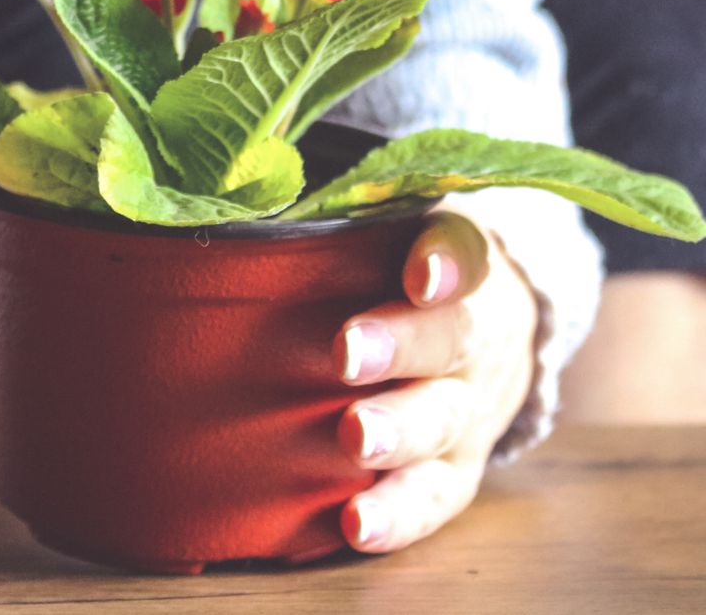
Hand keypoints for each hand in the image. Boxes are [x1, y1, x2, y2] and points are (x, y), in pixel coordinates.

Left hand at [334, 208, 537, 551]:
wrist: (499, 338)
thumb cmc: (404, 278)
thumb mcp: (398, 238)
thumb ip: (345, 228)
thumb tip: (237, 211)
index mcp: (458, 271)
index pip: (462, 252)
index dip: (443, 262)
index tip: (419, 274)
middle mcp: (471, 339)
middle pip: (445, 339)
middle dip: (395, 348)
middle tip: (346, 354)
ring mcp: (468, 409)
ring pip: (441, 421)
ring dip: (397, 433)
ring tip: (354, 437)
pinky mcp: (459, 468)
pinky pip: (435, 495)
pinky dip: (398, 513)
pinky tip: (356, 524)